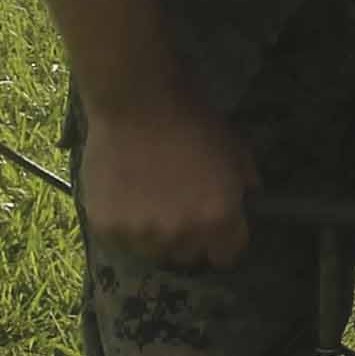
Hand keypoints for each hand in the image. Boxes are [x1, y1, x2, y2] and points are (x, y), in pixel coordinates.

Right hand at [78, 97, 255, 268]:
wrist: (138, 100)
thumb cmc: (193, 120)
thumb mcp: (235, 149)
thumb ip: (244, 183)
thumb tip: (246, 199)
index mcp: (219, 220)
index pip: (225, 256)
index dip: (219, 239)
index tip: (210, 224)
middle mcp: (183, 236)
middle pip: (188, 255)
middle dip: (186, 236)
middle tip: (175, 206)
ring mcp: (142, 235)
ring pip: (152, 251)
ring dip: (153, 233)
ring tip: (145, 200)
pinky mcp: (107, 228)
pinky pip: (120, 239)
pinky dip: (122, 224)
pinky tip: (121, 196)